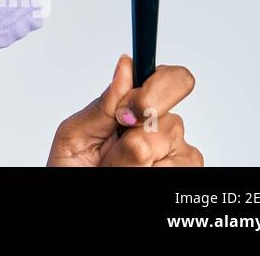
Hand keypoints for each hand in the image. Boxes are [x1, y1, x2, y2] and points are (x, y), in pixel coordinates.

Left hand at [47, 53, 203, 165]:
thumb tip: (126, 66)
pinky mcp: (186, 170)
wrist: (78, 193)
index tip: (126, 115)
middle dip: (140, 137)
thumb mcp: (76, 135)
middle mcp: (160, 122)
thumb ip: (103, 105)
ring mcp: (177, 149)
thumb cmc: (74, 167)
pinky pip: (180, 168)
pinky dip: (151, 172)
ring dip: (139, 161)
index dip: (153, 91)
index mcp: (132, 104)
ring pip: (172, 147)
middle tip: (118, 150)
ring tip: (119, 167)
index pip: (168, 78)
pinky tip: (138, 172)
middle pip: (172, 118)